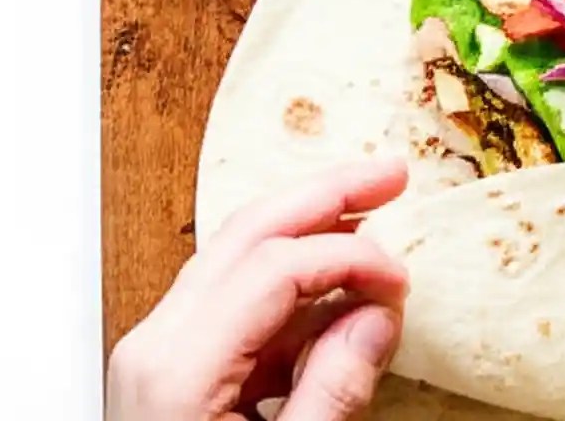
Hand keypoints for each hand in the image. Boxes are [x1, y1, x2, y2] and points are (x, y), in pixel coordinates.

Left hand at [106, 159, 410, 420]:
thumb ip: (334, 391)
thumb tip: (377, 317)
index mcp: (179, 368)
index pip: (276, 268)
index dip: (352, 259)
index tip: (405, 283)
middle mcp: (159, 342)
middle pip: (247, 233)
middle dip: (325, 196)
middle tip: (393, 173)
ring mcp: (160, 351)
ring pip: (239, 257)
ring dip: (311, 232)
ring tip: (375, 214)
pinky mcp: (175, 368)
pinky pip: (238, 302)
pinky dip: (294, 287)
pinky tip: (341, 293)